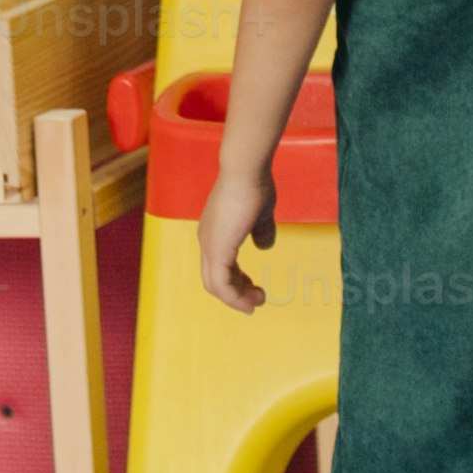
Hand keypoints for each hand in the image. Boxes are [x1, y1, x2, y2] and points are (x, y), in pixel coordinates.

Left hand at [196, 170, 276, 313]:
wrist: (245, 170)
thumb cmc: (253, 185)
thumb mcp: (261, 213)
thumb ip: (262, 231)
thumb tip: (265, 246)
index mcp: (214, 232)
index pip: (219, 264)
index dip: (236, 279)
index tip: (254, 287)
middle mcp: (207, 241)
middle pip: (214, 279)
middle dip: (237, 293)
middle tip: (257, 299)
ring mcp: (209, 246)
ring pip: (216, 285)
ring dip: (237, 298)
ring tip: (258, 302)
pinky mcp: (217, 251)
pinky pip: (222, 284)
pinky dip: (234, 297)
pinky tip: (250, 301)